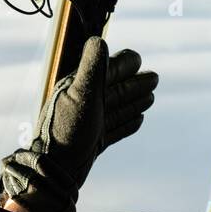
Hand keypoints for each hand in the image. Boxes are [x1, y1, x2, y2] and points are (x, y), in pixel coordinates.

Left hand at [0, 37, 156, 211]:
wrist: (56, 171)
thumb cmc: (67, 131)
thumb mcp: (81, 95)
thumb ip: (92, 67)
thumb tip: (99, 40)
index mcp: (79, 87)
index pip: (106, 70)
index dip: (124, 63)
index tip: (139, 59)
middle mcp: (84, 103)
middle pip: (116, 89)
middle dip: (135, 82)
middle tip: (154, 78)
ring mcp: (90, 123)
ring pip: (118, 108)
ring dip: (135, 101)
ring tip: (151, 97)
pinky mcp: (94, 142)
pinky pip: (115, 128)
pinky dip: (128, 123)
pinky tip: (139, 121)